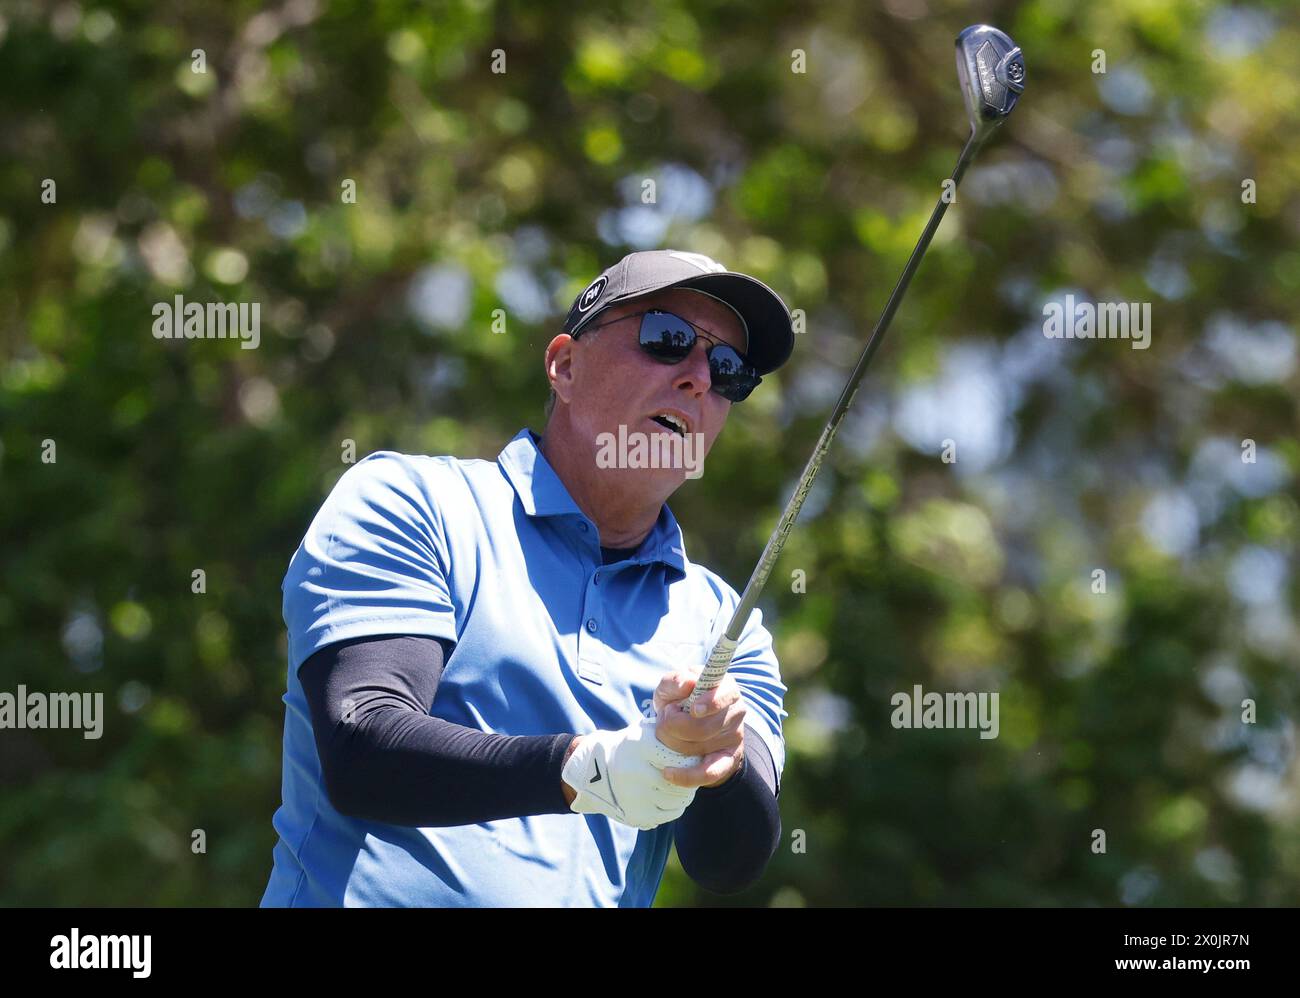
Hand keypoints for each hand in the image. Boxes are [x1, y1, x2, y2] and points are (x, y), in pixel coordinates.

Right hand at [561, 716, 697, 829]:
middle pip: (680, 779)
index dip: (690, 760)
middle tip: (691, 775)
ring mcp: (635, 795)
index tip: (693, 759)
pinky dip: (676, 806)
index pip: (679, 756)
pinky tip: (672, 799)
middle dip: (689, 778)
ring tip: (681, 787)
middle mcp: (637, 771)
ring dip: (684, 793)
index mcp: (639, 746)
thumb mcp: (641, 733)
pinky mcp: (636, 814)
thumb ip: (668, 735)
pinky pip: (670, 813)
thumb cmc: (624, 750)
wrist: (589, 773)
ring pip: (677, 798)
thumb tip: (697, 745)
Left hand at [653, 670, 746, 789]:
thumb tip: (686, 684)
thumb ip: (675, 680)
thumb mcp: (672, 686)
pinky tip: (668, 772)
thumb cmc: (679, 700)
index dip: (711, 702)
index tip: (693, 709)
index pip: (726, 694)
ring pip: (699, 746)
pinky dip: (687, 776)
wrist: (686, 726)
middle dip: (674, 725)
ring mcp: (734, 737)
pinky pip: (709, 773)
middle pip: (704, 726)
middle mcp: (736, 711)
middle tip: (665, 718)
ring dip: (672, 742)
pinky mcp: (727, 760)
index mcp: (726, 688)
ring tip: (665, 733)